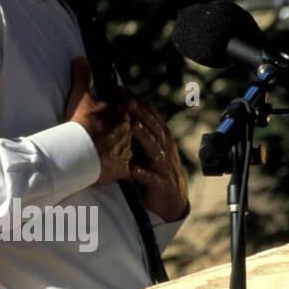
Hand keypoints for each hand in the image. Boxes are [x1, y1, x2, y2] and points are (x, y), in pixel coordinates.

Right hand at [63, 57, 132, 185]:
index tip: (116, 115)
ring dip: (129, 153)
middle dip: (127, 134)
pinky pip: (129, 172)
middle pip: (132, 132)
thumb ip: (83, 77)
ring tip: (122, 156)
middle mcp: (130, 132)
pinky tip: (126, 175)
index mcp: (123, 113)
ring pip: (133, 151)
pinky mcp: (124, 169)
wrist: (79, 152)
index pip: (127, 111)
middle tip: (118, 137)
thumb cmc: (80, 124)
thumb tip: (80, 58)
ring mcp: (128, 151)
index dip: (122, 113)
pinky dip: (128, 173)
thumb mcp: (80, 96)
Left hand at [119, 86, 190, 221]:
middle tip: (127, 101)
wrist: (172, 199)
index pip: (149, 114)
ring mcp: (162, 165)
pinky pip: (151, 178)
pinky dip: (143, 173)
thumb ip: (137, 130)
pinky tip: (133, 168)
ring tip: (132, 126)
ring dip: (144, 136)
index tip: (120, 90)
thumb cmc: (153, 169)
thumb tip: (117, 110)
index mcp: (160, 137)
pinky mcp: (159, 184)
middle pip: (153, 127)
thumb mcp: (148, 147)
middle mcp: (163, 148)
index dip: (137, 101)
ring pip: (154, 148)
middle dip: (141, 113)